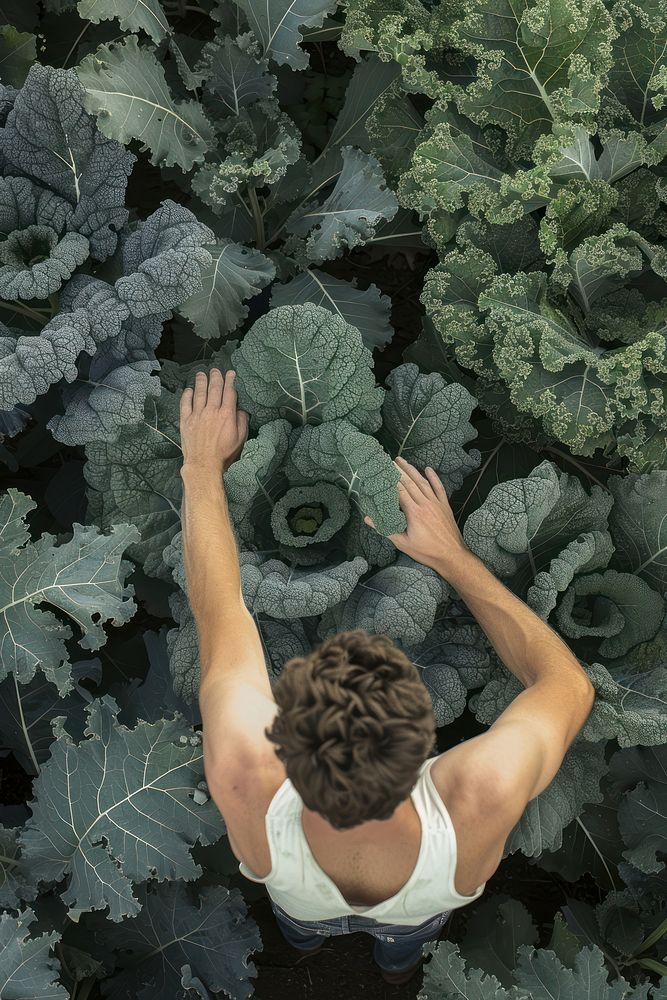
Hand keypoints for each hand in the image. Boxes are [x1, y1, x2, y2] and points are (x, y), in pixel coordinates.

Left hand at [179, 369, 248, 476]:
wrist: (204, 464)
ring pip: (199, 392)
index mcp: (226, 414)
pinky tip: (189, 389)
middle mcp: (211, 411)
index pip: (229, 392)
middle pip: (214, 388)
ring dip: (201, 381)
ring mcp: (197, 414)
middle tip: (216, 370)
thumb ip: (241, 421)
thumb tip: (240, 409)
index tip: (231, 373)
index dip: (230, 381)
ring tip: (201, 373)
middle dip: (216, 377)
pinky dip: (187, 394)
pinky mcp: (186, 420)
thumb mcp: (240, 438)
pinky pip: (185, 403)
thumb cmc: (224, 453)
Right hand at [365, 456, 469, 574]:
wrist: (452, 556)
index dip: (390, 479)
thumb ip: (385, 529)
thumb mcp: (402, 543)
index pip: (399, 491)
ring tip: (402, 460)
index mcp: (414, 513)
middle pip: (410, 482)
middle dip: (399, 470)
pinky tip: (428, 469)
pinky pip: (439, 488)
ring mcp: (436, 504)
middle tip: (389, 460)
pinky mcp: (445, 506)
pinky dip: (434, 478)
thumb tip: (368, 519)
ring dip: (412, 470)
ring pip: (423, 482)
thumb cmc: (427, 552)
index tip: (382, 470)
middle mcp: (425, 504)